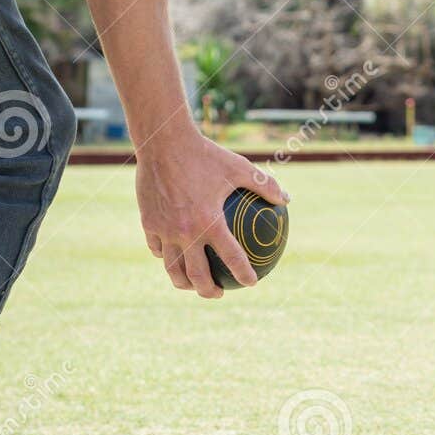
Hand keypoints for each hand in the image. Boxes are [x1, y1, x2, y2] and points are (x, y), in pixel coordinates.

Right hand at [135, 124, 288, 297]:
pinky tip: (173, 257)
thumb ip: (265, 185)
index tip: (252, 282)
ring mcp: (164, 230)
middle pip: (197, 275)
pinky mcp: (148, 223)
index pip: (232, 257)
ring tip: (193, 285)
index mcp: (210, 223)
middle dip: (209, 291)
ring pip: (172, 268)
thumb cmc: (205, 154)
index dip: (244, 273)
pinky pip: (157, 248)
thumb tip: (286, 199)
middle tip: (220, 293)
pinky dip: (166, 257)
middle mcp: (185, 232)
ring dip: (183, 282)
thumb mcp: (239, 166)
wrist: (163, 141)